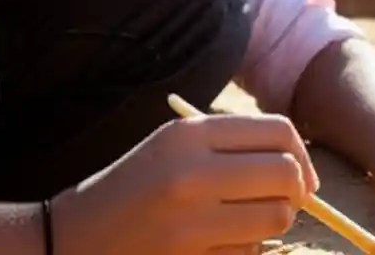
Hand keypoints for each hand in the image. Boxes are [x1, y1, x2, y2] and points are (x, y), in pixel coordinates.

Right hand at [52, 113, 318, 254]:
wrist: (73, 239)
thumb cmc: (133, 188)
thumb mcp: (173, 147)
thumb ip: (231, 145)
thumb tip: (298, 163)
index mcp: (189, 134)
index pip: (278, 131)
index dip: (302, 154)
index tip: (301, 175)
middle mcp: (192, 173)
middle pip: (286, 173)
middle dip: (297, 191)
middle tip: (286, 201)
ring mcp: (191, 222)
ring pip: (277, 217)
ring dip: (274, 222)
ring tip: (247, 223)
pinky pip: (250, 252)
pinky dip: (246, 250)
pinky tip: (217, 246)